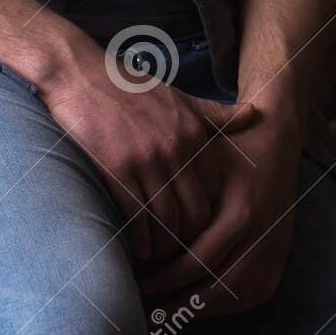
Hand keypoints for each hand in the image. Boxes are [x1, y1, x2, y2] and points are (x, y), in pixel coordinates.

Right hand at [40, 49, 258, 271]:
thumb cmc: (128, 86)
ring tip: (159, 261)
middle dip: (188, 243)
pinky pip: (136, 219)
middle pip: (194, 214)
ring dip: (164, 249)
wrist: (79, 73)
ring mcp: (146, 160)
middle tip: (179, 257)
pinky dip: (140, 242)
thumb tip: (256, 114)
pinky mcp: (116, 168)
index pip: (212, 193)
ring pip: (166, 222)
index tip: (195, 235)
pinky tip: (138, 250)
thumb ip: (216, 113)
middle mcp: (174, 148)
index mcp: (192, 133)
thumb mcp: (179, 96)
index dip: (206, 222)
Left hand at [138, 105, 302, 314]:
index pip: (200, 261)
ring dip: (203, 311)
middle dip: (181, 304)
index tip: (142, 284)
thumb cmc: (228, 147)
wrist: (276, 140)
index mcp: (240, 213)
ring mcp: (275, 249)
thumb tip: (139, 229)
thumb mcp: (200, 161)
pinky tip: (201, 306)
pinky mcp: (281, 256)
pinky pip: (255, 294)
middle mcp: (262, 236)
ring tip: (170, 312)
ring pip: (238, 297)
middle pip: (219, 287)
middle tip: (150, 311)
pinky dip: (228, 306)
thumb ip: (176, 195)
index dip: (169, 279)